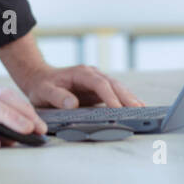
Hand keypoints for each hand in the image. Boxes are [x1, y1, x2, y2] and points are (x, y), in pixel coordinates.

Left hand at [19, 65, 143, 109]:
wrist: (40, 78)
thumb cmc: (42, 86)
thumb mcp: (44, 92)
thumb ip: (57, 97)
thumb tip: (73, 104)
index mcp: (81, 73)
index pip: (99, 83)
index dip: (109, 96)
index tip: (117, 109)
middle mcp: (92, 74)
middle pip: (113, 84)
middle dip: (126, 97)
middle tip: (139, 110)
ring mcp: (97, 81)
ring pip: (117, 88)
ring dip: (129, 98)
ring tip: (143, 110)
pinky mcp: (99, 89)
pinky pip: (115, 94)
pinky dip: (125, 100)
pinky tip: (135, 108)